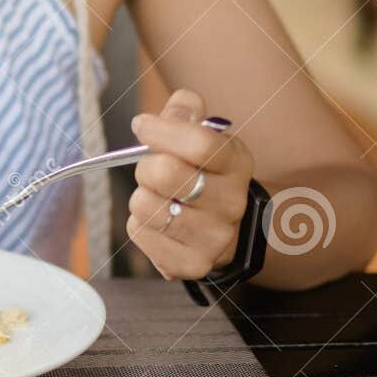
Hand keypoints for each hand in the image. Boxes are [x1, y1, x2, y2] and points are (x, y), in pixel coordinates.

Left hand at [125, 88, 253, 280]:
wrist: (223, 228)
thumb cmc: (203, 173)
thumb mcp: (201, 135)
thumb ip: (184, 111)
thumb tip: (154, 119)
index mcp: (237, 163)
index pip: (199, 143)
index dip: (162, 130)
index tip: (143, 125)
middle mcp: (232, 203)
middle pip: (164, 173)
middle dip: (146, 166)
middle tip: (152, 169)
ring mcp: (214, 238)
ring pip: (145, 206)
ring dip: (141, 197)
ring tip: (160, 197)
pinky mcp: (190, 264)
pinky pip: (139, 233)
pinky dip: (139, 223)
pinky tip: (160, 222)